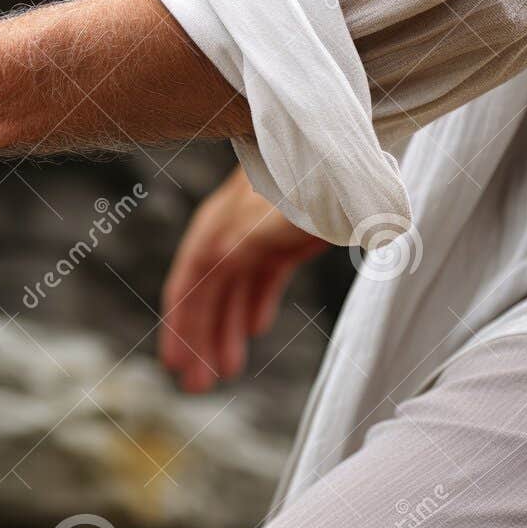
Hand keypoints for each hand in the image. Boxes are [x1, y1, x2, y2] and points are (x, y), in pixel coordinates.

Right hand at [159, 166, 326, 391]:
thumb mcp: (278, 212)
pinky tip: (256, 328)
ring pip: (235, 286)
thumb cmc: (315, 172)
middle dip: (200, 339)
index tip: (175, 365)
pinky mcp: (288, 230)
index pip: (193, 283)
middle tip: (197, 388)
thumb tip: (217, 266)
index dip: (182, 325)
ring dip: (226, 328)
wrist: (351, 139)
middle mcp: (233, 227)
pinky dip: (255, 302)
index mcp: (224, 225)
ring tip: (226, 371)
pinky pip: (263, 274)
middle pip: (209, 291)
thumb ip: (245, 240)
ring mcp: (260, 228)